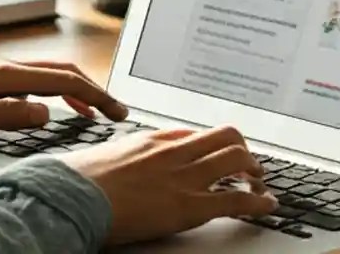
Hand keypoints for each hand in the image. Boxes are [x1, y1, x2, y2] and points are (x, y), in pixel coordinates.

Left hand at [0, 55, 128, 133]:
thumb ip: (8, 115)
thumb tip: (47, 115)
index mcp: (4, 74)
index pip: (63, 81)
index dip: (95, 96)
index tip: (118, 112)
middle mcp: (4, 66)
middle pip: (62, 71)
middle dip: (93, 89)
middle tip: (116, 111)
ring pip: (48, 73)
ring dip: (75, 88)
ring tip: (92, 110)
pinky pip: (32, 79)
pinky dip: (53, 90)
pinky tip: (49, 106)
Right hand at [60, 126, 276, 246]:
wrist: (72, 196)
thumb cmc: (80, 179)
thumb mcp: (105, 154)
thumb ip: (126, 153)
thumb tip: (127, 158)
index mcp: (152, 139)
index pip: (195, 134)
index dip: (211, 146)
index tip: (215, 156)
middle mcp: (174, 151)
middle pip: (225, 136)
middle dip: (242, 150)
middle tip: (248, 167)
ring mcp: (183, 177)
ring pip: (237, 159)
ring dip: (255, 172)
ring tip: (260, 184)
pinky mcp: (189, 205)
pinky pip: (237, 199)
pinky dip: (259, 202)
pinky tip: (267, 205)